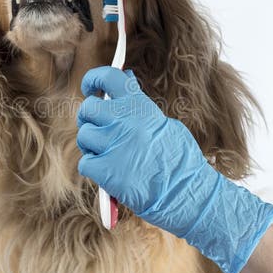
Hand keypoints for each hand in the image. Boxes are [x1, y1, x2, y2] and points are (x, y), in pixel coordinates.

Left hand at [76, 66, 272, 272]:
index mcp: (139, 107)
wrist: (187, 194)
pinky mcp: (104, 170)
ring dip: (91, 146)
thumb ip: (141, 106)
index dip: (94, 79)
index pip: (108, 78)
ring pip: (84, 136)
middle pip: (89, 108)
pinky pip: (85, 163)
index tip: (90, 87)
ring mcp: (112, 144)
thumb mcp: (165, 125)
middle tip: (98, 128)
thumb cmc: (180, 162)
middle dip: (89, 118)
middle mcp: (123, 121)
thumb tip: (126, 80)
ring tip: (108, 155)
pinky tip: (109, 174)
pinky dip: (94, 170)